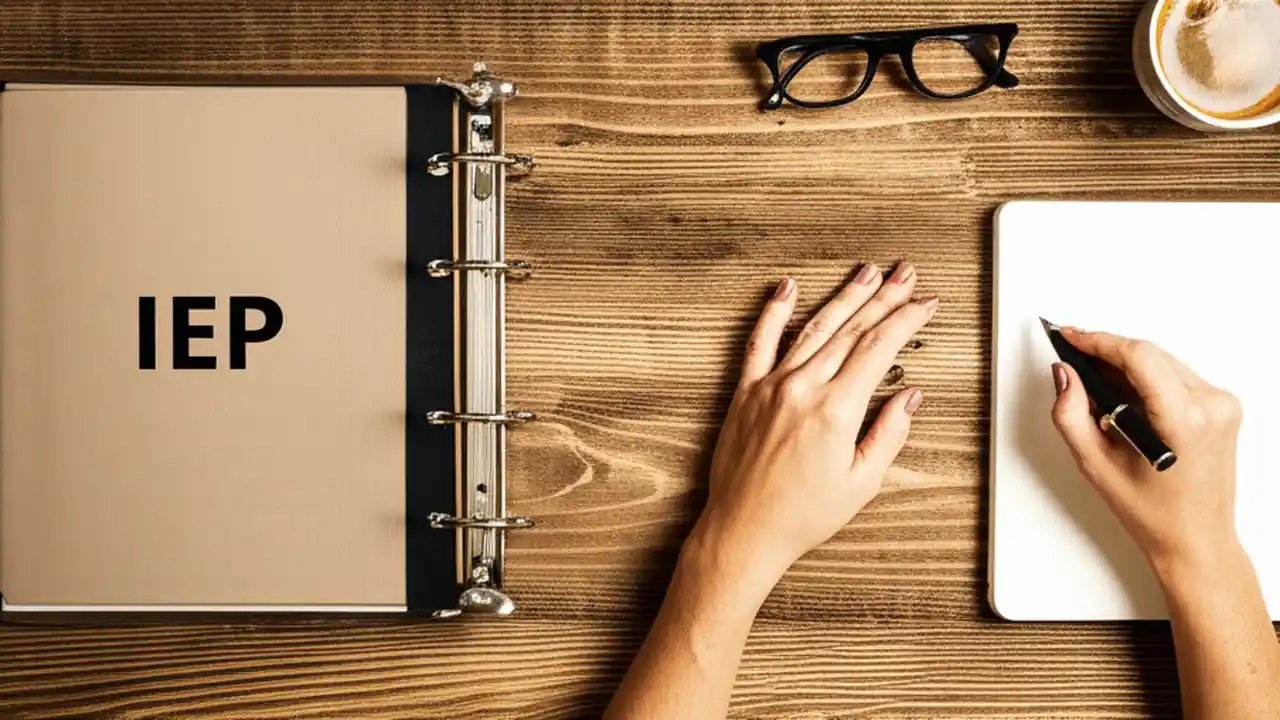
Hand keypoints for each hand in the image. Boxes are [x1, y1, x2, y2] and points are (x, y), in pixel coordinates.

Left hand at [690, 263, 937, 587]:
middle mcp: (803, 388)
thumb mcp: (860, 482)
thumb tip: (910, 395)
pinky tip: (787, 287)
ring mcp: (771, 385)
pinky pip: (760, 342)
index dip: (905, 320)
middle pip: (852, 329)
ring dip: (844, 296)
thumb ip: (888, 433)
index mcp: (836, 410)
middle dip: (884, 297)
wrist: (743, 529)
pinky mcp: (746, 391)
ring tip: (867, 272)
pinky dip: (773, 311)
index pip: (879, 348)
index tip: (925, 303)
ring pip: (814, 327)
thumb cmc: (802, 515)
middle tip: (905, 272)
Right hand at [1050, 329, 1243, 578]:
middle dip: (1108, 352)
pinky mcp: (1223, 406)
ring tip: (1096, 386)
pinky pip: (1176, 376)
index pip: (1138, 356)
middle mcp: (1212, 406)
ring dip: (1127, 366)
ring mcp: (1222, 404)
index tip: (1071, 337)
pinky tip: (1124, 398)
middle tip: (1074, 360)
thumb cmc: (1153, 513)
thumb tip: (1065, 374)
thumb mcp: (1096, 465)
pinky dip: (1146, 379)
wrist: (1196, 538)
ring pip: (1162, 362)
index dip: (1098, 340)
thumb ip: (1071, 414)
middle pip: (1150, 354)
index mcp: (1184, 421)